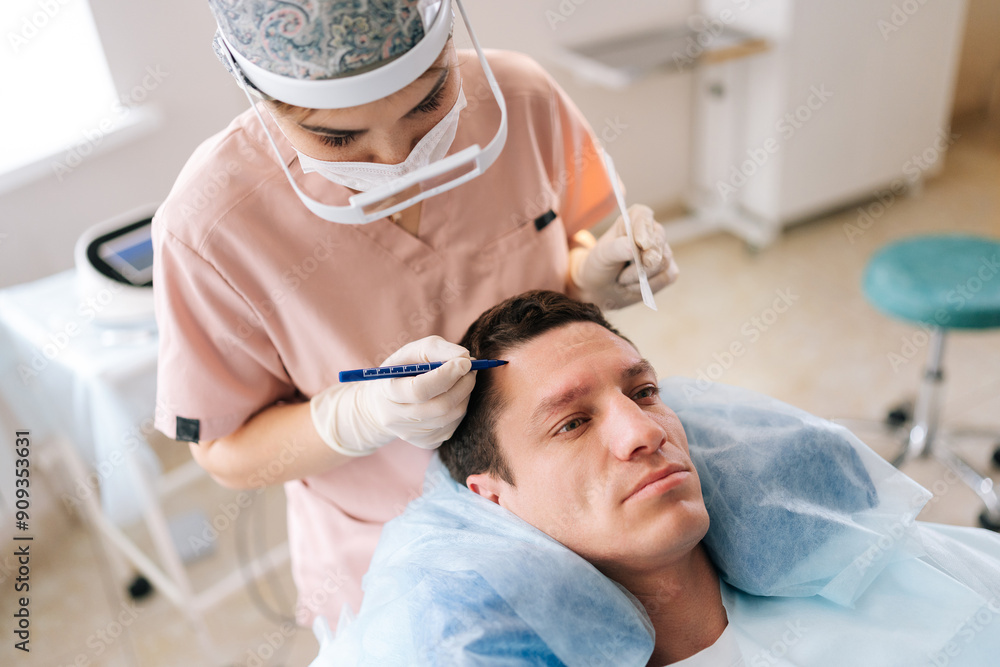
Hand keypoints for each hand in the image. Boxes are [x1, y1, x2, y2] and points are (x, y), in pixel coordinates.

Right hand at [310, 336, 475, 455]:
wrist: (382, 405)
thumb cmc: (401, 372)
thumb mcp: (410, 353)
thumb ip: (436, 350)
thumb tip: (465, 358)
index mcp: (388, 392)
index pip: (420, 390)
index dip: (446, 375)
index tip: (465, 362)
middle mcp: (397, 418)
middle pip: (441, 406)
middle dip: (463, 384)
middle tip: (471, 369)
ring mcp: (412, 434)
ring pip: (452, 416)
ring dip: (465, 394)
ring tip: (463, 379)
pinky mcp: (426, 442)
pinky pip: (453, 425)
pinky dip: (459, 407)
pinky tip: (452, 396)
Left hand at [570, 204, 678, 308]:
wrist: (604, 287)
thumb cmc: (602, 264)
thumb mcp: (602, 255)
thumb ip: (616, 248)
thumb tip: (632, 246)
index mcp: (634, 219)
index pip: (643, 217)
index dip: (644, 229)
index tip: (642, 244)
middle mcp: (652, 232)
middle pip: (658, 241)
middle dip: (646, 258)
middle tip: (634, 269)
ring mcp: (663, 251)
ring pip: (663, 262)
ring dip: (640, 276)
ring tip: (622, 279)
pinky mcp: (668, 270)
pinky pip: (666, 277)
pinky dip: (649, 285)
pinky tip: (633, 285)